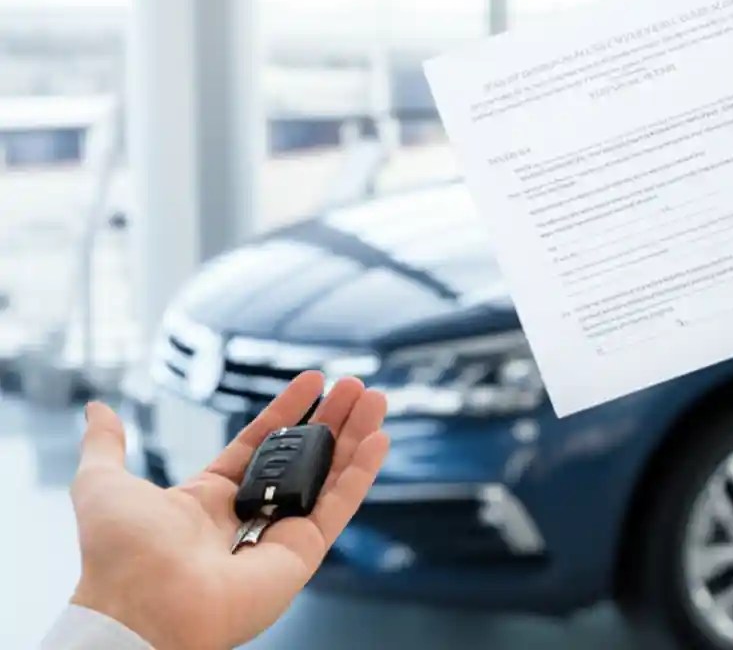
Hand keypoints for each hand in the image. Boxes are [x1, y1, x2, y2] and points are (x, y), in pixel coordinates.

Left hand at [68, 372, 388, 648]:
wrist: (141, 606)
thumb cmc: (119, 555)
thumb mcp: (102, 483)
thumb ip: (108, 444)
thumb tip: (98, 411)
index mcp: (208, 501)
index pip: (260, 445)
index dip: (287, 411)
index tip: (313, 381)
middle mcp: (250, 517)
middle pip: (304, 456)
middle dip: (332, 419)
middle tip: (357, 387)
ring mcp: (279, 535)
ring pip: (329, 477)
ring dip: (356, 437)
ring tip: (376, 399)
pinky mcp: (303, 554)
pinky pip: (339, 507)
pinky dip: (363, 473)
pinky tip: (379, 440)